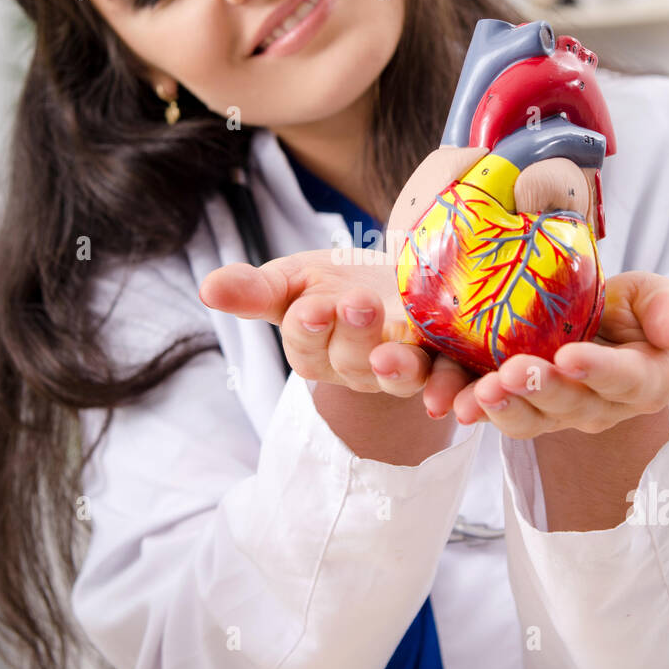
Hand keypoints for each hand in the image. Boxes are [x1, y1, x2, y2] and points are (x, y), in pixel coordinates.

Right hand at [200, 146, 600, 404]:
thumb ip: (256, 290)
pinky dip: (456, 388)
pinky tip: (461, 388)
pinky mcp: (448, 367)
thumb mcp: (294, 279)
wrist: (398, 285)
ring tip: (400, 349)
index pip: (305, 342)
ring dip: (400, 368)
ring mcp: (404, 373)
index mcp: (315, 348)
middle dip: (354, 333)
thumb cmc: (335, 285)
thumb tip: (208, 286)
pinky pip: (452, 384)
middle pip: (353, 359)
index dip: (309, 326)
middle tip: (358, 302)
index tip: (312, 305)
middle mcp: (358, 368)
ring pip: (402, 378)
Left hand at [427, 269, 668, 438]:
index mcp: (647, 379)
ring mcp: (562, 413)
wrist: (592, 321)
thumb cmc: (629, 308)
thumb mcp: (654, 295)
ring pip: (534, 420)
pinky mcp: (524, 409)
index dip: (600, 372)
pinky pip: (502, 415)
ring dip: (506, 408)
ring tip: (480, 392)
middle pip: (575, 405)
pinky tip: (454, 400)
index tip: (571, 356)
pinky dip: (478, 408)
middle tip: (514, 372)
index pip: (628, 380)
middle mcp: (604, 406)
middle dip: (543, 390)